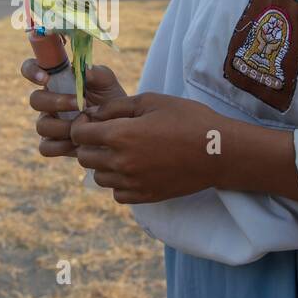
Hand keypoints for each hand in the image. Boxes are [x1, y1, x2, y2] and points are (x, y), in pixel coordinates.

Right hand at [21, 62, 126, 157]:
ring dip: (63, 126)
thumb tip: (82, 72)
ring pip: (41, 125)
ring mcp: (48, 123)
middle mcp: (47, 101)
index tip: (46, 78)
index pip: (31, 69)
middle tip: (81, 103)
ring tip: (85, 125)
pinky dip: (61, 146)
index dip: (32, 71)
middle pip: (35, 100)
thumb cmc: (109, 99)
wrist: (119, 128)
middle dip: (56, 102)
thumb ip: (95, 73)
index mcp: (55, 81)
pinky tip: (79, 142)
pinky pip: (45, 148)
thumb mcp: (106, 82)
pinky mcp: (52, 144)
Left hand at [68, 93, 231, 203]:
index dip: (81, 124)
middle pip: (84, 158)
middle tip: (106, 135)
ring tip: (121, 152)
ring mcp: (133, 182)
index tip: (93, 120)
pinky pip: (117, 194)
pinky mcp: (145, 196)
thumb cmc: (188, 119)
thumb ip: (116, 107)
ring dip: (103, 164)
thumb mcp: (151, 101)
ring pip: (98, 178)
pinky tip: (133, 169)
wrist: (218, 151)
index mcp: (120, 135)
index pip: (78, 134)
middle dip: (88, 144)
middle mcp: (122, 162)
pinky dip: (119, 183)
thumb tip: (93, 113)